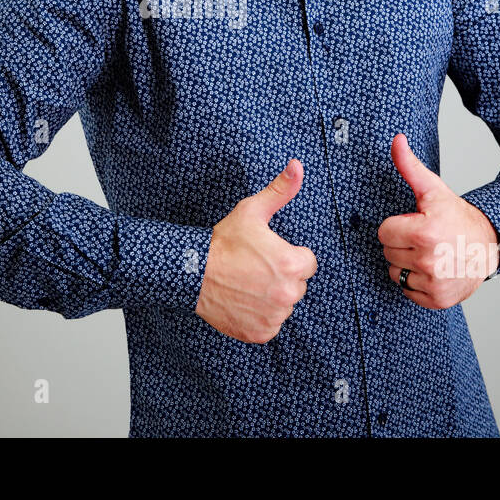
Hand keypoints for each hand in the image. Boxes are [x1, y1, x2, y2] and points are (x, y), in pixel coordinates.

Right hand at [195, 159, 318, 343]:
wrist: (191, 272)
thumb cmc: (223, 241)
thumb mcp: (252, 211)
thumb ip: (280, 190)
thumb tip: (298, 166)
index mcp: (292, 264)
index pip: (307, 263)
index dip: (288, 256)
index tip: (268, 254)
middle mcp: (287, 293)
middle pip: (297, 285)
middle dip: (281, 277)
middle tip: (254, 268)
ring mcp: (274, 316)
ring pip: (283, 305)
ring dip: (271, 298)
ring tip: (247, 284)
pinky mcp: (260, 333)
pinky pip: (270, 325)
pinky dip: (259, 316)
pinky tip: (243, 301)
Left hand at [377, 134, 499, 308]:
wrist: (488, 245)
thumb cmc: (457, 217)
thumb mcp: (433, 190)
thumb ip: (409, 166)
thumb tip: (397, 140)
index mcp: (424, 232)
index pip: (384, 233)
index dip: (397, 226)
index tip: (414, 223)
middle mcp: (429, 260)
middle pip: (388, 254)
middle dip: (402, 244)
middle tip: (424, 239)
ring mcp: (434, 282)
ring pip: (396, 274)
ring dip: (407, 265)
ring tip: (429, 254)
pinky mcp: (438, 299)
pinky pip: (408, 292)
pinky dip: (417, 283)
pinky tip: (433, 270)